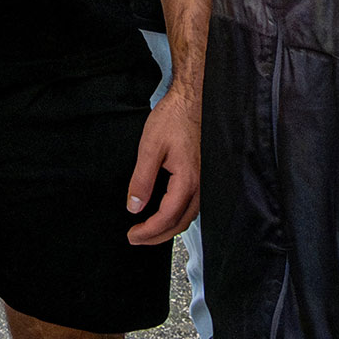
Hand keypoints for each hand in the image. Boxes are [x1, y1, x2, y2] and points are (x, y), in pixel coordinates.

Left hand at [126, 82, 198, 243]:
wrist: (193, 100)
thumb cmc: (174, 119)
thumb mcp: (150, 148)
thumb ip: (142, 180)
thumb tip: (134, 207)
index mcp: (188, 180)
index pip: (168, 217)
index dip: (149, 231)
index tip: (132, 235)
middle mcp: (202, 186)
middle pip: (181, 223)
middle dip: (158, 236)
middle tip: (136, 238)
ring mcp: (206, 182)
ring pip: (189, 216)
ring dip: (169, 227)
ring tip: (148, 231)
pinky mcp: (205, 176)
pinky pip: (193, 205)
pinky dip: (178, 215)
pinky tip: (166, 213)